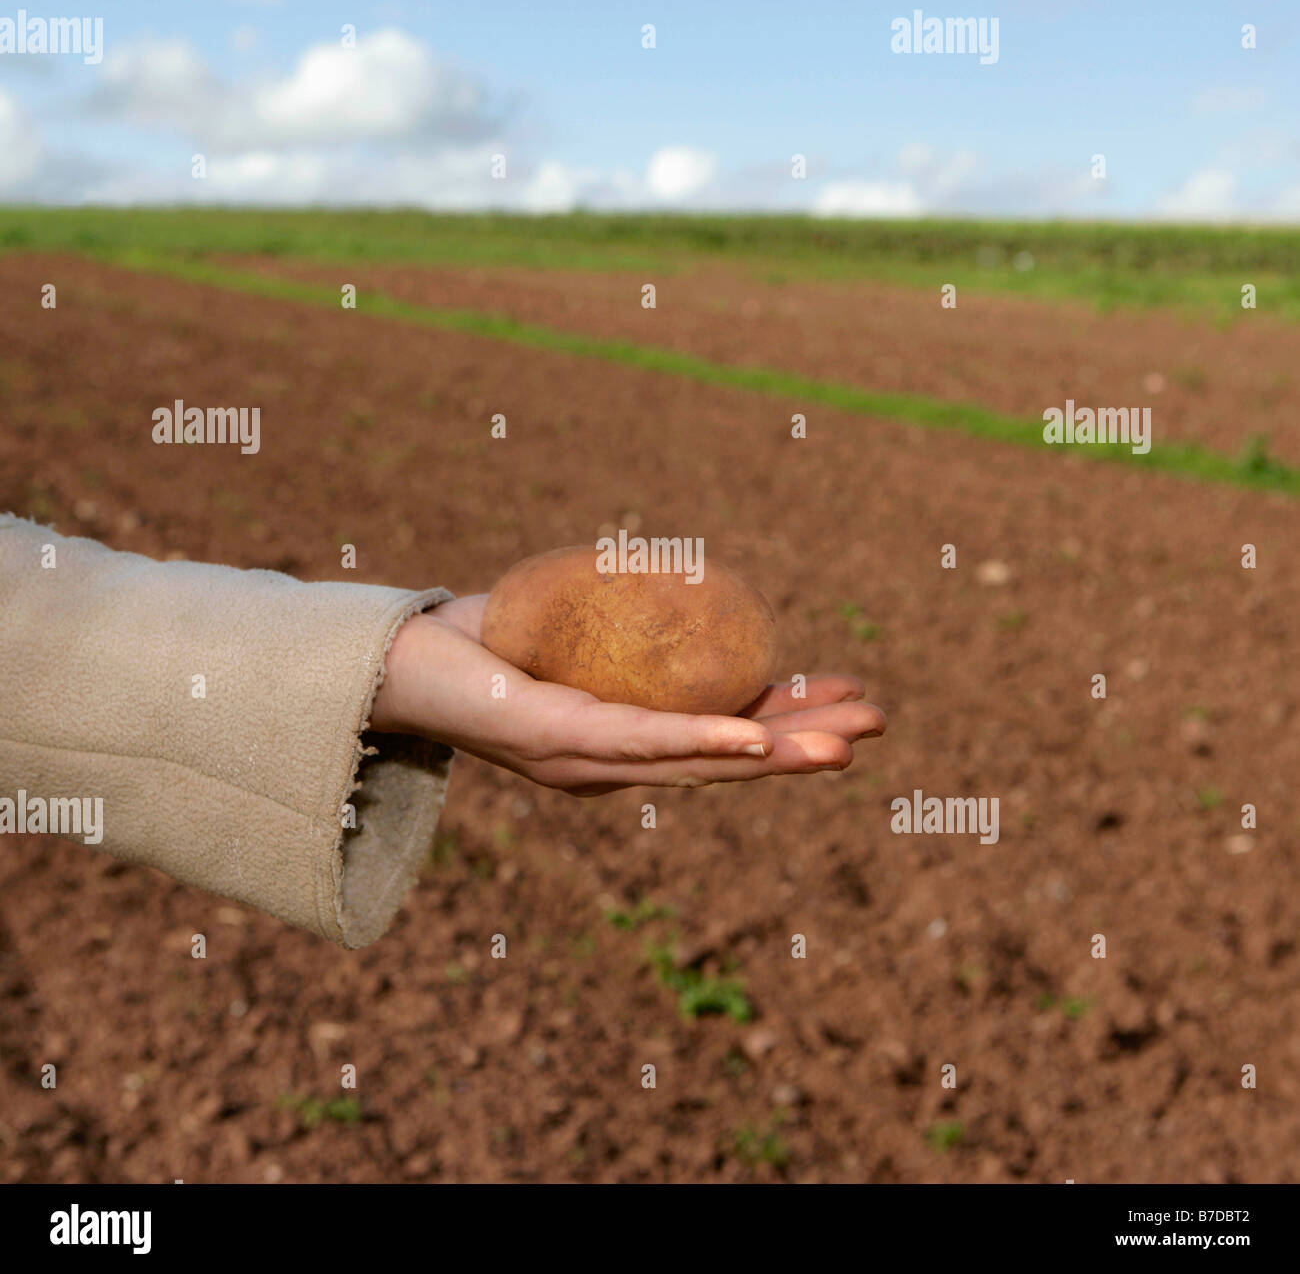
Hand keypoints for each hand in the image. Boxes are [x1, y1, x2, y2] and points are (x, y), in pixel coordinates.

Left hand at [370, 595, 885, 795]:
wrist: (388, 657)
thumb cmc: (480, 641)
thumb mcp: (570, 627)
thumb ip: (622, 621)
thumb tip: (674, 576)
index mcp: (620, 741)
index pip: (719, 735)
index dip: (787, 720)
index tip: (849, 698)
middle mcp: (609, 765)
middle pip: (722, 762)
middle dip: (802, 746)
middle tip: (877, 726)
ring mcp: (583, 761)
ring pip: (696, 764)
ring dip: (774, 757)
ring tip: (844, 746)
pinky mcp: (554, 742)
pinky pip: (639, 744)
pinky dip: (702, 747)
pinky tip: (754, 744)